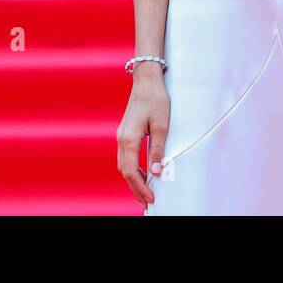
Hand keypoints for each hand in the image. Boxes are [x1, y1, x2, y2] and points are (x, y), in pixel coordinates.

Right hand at [116, 68, 169, 209]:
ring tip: (144, 192)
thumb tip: (156, 173)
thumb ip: (157, 151)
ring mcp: (121, 135)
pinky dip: (131, 168)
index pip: (131, 171)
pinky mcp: (125, 132)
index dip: (140, 187)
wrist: (146, 80)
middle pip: (124, 171)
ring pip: (123, 165)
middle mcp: (121, 139)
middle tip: (147, 202)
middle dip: (135, 188)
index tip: (150, 198)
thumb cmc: (155, 99)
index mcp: (128, 139)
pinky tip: (140, 174)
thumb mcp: (161, 126)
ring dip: (132, 180)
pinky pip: (125, 156)